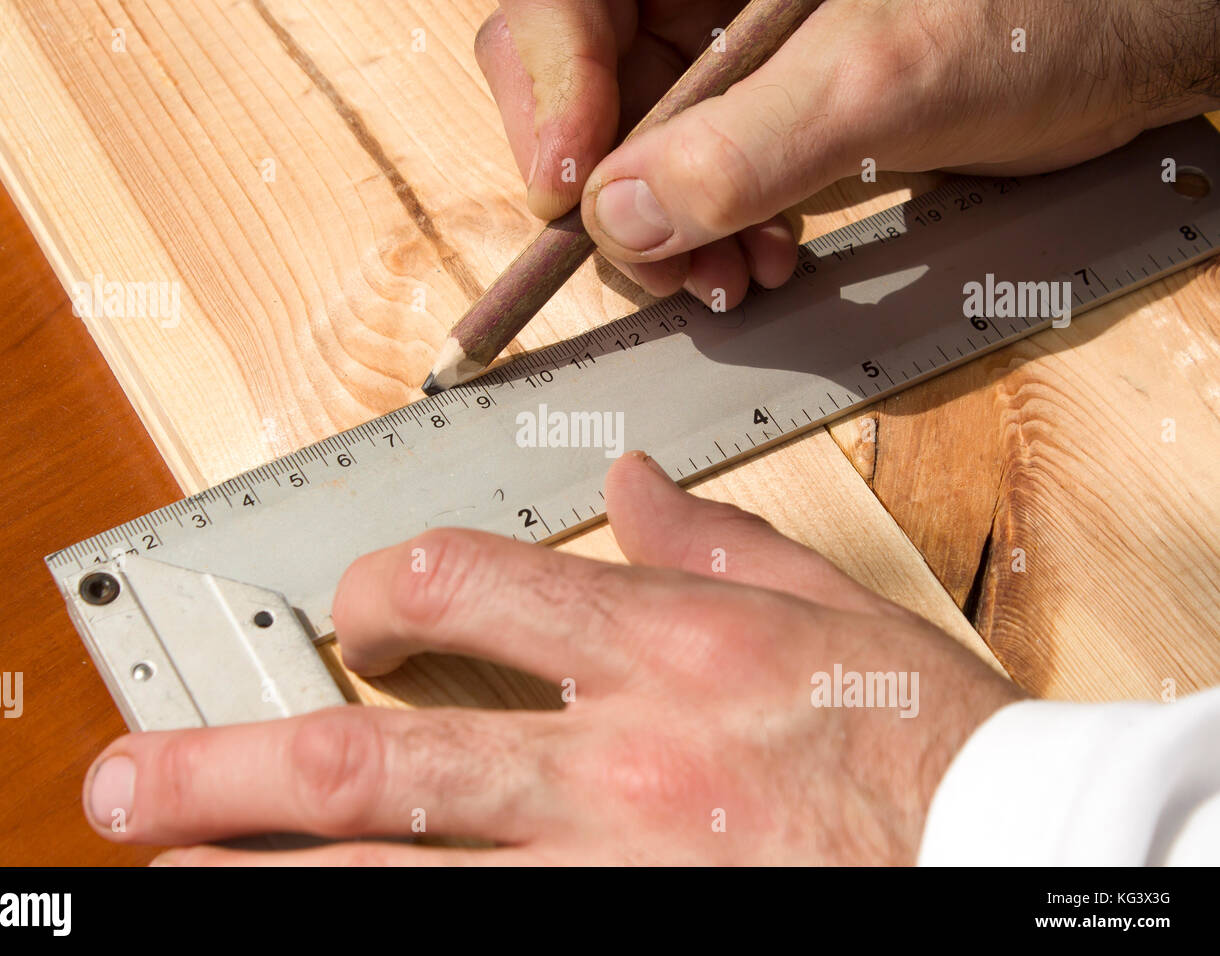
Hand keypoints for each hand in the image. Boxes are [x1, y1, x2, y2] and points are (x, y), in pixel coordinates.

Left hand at [83, 452, 1020, 863]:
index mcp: (665, 648)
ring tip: (170, 868)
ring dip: (274, 868)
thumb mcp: (818, 601)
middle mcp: (621, 757)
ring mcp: (616, 860)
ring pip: (407, 865)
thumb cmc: (918, 734)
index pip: (471, 582)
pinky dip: (400, 920)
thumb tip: (622, 483)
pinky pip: (486, 930)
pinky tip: (329, 918)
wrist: (1007, 847)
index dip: (378, 588)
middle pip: (388, 750)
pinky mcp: (634, 926)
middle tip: (127, 782)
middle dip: (239, 763)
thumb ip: (705, 539)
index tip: (350, 610)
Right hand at [478, 0, 1219, 307]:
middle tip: (674, 266)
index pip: (561, 7)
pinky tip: (760, 262)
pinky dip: (712, 236)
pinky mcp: (762, 106)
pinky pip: (692, 180)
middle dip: (622, 197)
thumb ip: (749, 145)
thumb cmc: (1054, 11)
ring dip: (670, 235)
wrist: (1138, 43)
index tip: (573, 192)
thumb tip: (623, 217)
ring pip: (635, 152)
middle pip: (587, 90)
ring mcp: (728, 49)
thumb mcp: (890, 74)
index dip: (547, 98)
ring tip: (738, 275)